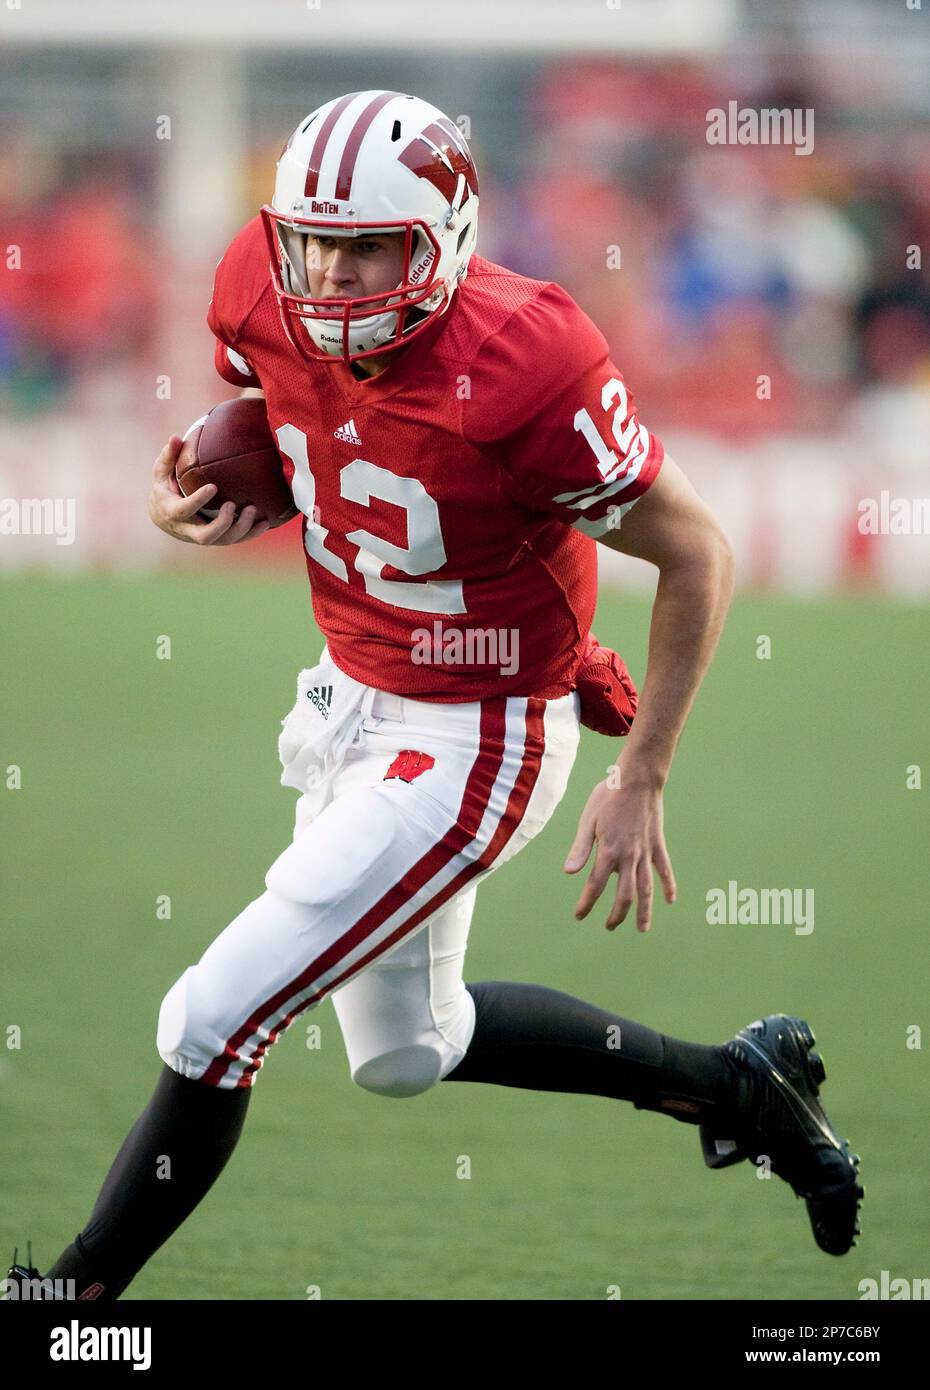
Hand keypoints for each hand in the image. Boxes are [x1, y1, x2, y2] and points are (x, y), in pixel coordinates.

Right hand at [147, 435, 271, 544]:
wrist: (164, 519)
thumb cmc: (165, 491)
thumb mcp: (161, 474)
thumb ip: (168, 457)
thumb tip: (175, 438)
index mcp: (172, 512)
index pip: (184, 510)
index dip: (198, 501)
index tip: (213, 487)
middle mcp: (188, 529)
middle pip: (206, 536)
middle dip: (223, 523)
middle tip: (233, 504)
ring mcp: (203, 537)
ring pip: (223, 540)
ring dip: (241, 528)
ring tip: (253, 509)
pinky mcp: (216, 538)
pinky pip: (235, 540)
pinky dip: (251, 534)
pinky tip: (265, 522)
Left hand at [563, 777, 675, 932]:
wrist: (637, 780)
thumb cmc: (608, 797)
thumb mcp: (588, 820)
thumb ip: (580, 848)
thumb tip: (569, 873)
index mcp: (608, 851)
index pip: (595, 886)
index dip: (587, 903)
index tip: (579, 915)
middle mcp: (628, 856)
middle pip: (624, 895)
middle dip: (616, 914)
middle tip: (609, 926)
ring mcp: (645, 852)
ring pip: (646, 889)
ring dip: (644, 911)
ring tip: (641, 929)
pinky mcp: (658, 845)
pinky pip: (664, 870)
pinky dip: (668, 886)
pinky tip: (670, 901)